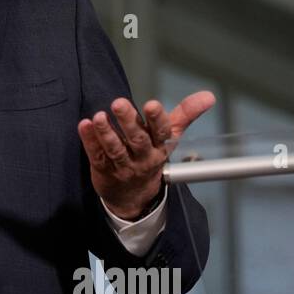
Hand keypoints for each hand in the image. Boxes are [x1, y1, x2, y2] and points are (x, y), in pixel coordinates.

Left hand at [77, 91, 215, 219]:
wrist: (134, 197)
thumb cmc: (151, 156)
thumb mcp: (170, 137)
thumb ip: (186, 113)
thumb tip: (208, 96)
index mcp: (160, 147)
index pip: (162, 132)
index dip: (157, 119)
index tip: (152, 104)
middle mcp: (143, 157)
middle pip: (137, 140)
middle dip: (128, 121)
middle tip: (118, 103)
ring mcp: (123, 165)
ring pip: (115, 149)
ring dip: (106, 132)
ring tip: (98, 117)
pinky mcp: (104, 170)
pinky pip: (97, 155)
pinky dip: (90, 141)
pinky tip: (84, 125)